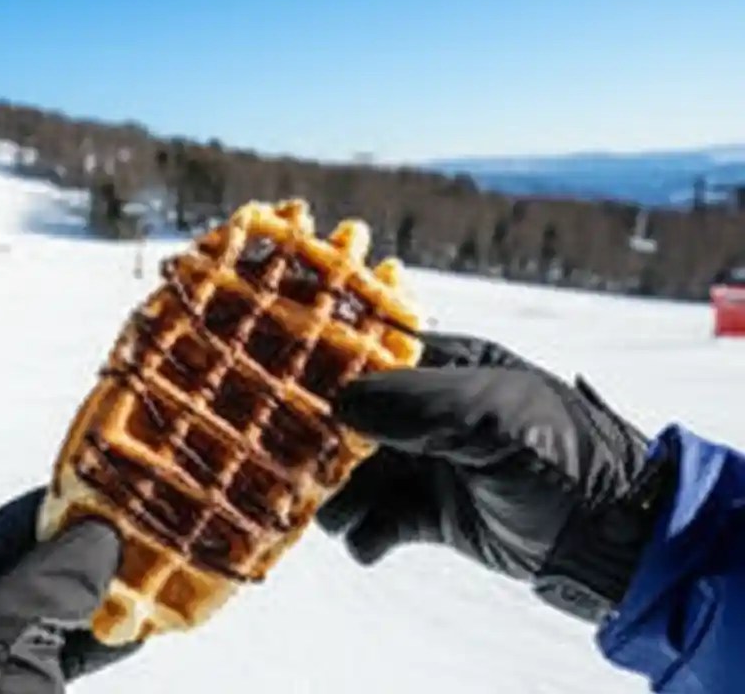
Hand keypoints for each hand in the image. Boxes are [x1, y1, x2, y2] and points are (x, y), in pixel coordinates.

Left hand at [0, 488, 141, 693]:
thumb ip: (42, 585)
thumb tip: (97, 534)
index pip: (9, 531)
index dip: (60, 505)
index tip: (113, 486)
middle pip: (45, 566)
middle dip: (95, 545)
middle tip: (151, 522)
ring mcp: (4, 661)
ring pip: (70, 610)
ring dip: (113, 590)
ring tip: (162, 566)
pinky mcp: (29, 689)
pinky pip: (78, 654)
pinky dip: (112, 638)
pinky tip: (147, 622)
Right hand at [317, 333, 675, 621]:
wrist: (613, 539)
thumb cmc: (562, 458)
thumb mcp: (495, 417)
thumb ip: (418, 404)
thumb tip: (340, 404)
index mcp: (447, 365)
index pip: (370, 352)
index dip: (325, 366)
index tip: (283, 382)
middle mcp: (427, 411)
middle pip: (348, 419)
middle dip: (321, 443)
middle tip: (298, 464)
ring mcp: (426, 463)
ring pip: (353, 477)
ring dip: (337, 497)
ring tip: (341, 515)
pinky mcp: (428, 516)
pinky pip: (376, 523)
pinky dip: (365, 535)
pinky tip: (373, 544)